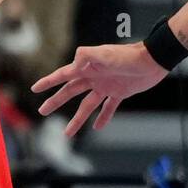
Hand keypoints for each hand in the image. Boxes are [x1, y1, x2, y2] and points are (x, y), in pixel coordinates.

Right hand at [31, 42, 167, 134]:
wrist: (152, 60)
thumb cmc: (128, 55)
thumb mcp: (105, 53)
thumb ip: (86, 56)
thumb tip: (72, 67)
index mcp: (88, 67)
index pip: (63, 75)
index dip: (48, 82)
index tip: (35, 88)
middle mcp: (94, 77)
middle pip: (70, 92)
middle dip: (56, 101)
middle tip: (42, 111)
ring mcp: (106, 86)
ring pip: (86, 105)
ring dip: (77, 119)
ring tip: (67, 133)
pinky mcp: (119, 93)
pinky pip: (108, 108)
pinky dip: (103, 117)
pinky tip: (98, 127)